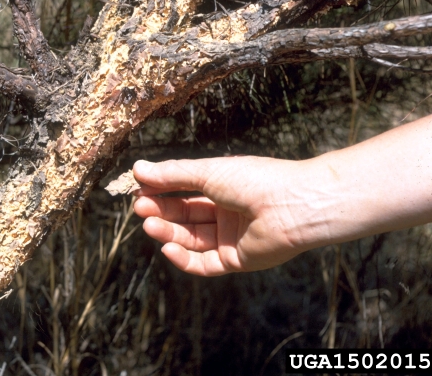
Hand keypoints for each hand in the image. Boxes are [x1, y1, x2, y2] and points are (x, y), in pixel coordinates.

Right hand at [132, 157, 316, 275]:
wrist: (293, 205)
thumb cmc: (255, 180)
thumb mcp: (207, 172)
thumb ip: (172, 175)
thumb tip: (137, 169)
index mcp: (223, 187)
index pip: (184, 191)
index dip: (161, 190)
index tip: (138, 188)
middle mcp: (227, 213)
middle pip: (185, 215)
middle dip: (161, 211)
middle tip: (139, 207)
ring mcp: (232, 237)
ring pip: (191, 238)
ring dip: (168, 232)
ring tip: (148, 223)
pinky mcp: (237, 259)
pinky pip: (204, 263)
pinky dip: (184, 259)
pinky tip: (167, 248)